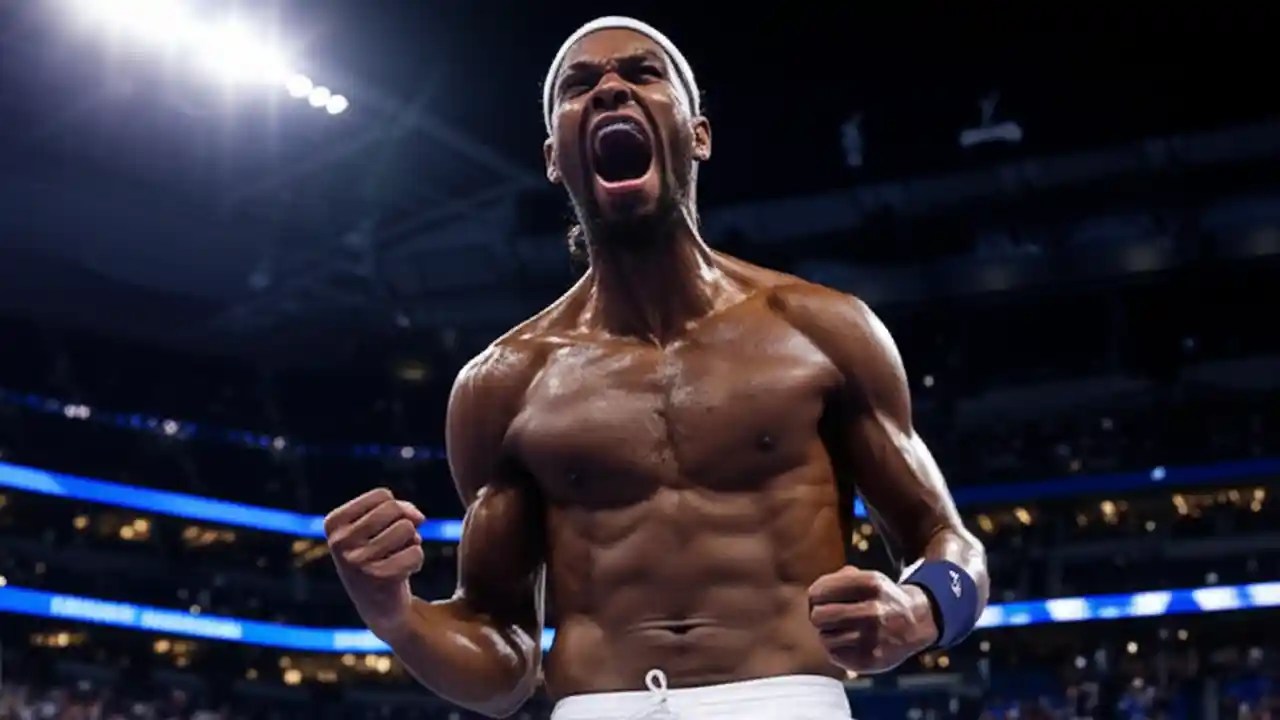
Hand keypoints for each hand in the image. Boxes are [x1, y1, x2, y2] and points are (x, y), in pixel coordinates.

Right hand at [324, 488, 426, 637]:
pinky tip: (401, 574)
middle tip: (394, 546)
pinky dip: (416, 561)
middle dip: (405, 525)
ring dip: (411, 543)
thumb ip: (400, 508)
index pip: (382, 495)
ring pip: (407, 529)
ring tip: (396, 559)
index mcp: (333, 524)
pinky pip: (416, 552)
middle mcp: (339, 542)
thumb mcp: (381, 525)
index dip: (396, 510)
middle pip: (394, 509)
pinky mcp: (378, 578)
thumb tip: (419, 517)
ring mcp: (357, 561)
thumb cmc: (381, 556)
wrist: (380, 607)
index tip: (385, 531)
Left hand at [808, 566, 937, 673]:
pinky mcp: (870, 660)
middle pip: (818, 616)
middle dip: (818, 614)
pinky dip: (835, 648)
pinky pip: (834, 654)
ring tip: (839, 628)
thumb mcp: (867, 577)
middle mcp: (873, 610)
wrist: (914, 623)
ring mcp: (873, 637)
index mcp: (870, 584)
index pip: (819, 591)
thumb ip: (838, 579)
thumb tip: (814, 595)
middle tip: (825, 615)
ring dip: (828, 633)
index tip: (820, 598)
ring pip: (824, 637)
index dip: (815, 595)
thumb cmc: (880, 599)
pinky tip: (847, 641)